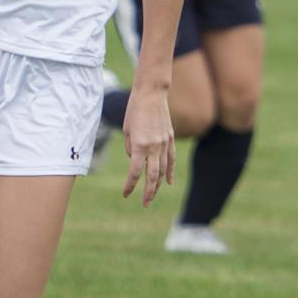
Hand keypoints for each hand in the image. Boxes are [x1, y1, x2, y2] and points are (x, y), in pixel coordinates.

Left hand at [121, 82, 174, 205]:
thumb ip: (131, 148)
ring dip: (158, 185)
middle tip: (144, 203)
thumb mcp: (127, 130)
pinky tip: (168, 182)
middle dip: (148, 192)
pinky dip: (170, 172)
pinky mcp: (171, 139)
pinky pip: (171, 160)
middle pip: (152, 176)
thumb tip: (135, 160)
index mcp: (140, 145)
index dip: (130, 185)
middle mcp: (154, 147)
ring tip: (152, 196)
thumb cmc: (134, 110)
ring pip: (163, 170)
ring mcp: (164, 143)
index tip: (126, 194)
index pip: (135, 172)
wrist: (152, 93)